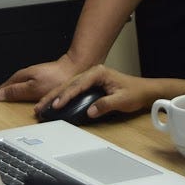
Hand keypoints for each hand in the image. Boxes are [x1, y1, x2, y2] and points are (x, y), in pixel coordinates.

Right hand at [0, 54, 84, 102]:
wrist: (75, 70)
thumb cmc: (56, 79)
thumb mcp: (32, 88)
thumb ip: (16, 91)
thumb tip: (1, 94)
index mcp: (23, 75)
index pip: (6, 85)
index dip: (1, 92)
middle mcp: (29, 74)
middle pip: (13, 84)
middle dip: (7, 91)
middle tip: (1, 99)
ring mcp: (37, 75)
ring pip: (22, 84)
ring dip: (16, 91)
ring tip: (13, 99)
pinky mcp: (45, 78)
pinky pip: (31, 85)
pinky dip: (27, 91)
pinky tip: (30, 96)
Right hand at [35, 65, 162, 120]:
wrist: (144, 91)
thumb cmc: (135, 92)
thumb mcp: (122, 100)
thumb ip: (105, 105)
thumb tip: (90, 111)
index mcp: (98, 73)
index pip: (78, 85)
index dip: (66, 96)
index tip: (56, 104)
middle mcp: (92, 73)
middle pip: (68, 84)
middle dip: (53, 96)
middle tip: (41, 107)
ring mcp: (90, 78)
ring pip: (68, 87)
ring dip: (54, 97)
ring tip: (42, 107)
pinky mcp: (90, 85)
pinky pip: (73, 91)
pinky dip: (62, 97)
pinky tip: (54, 104)